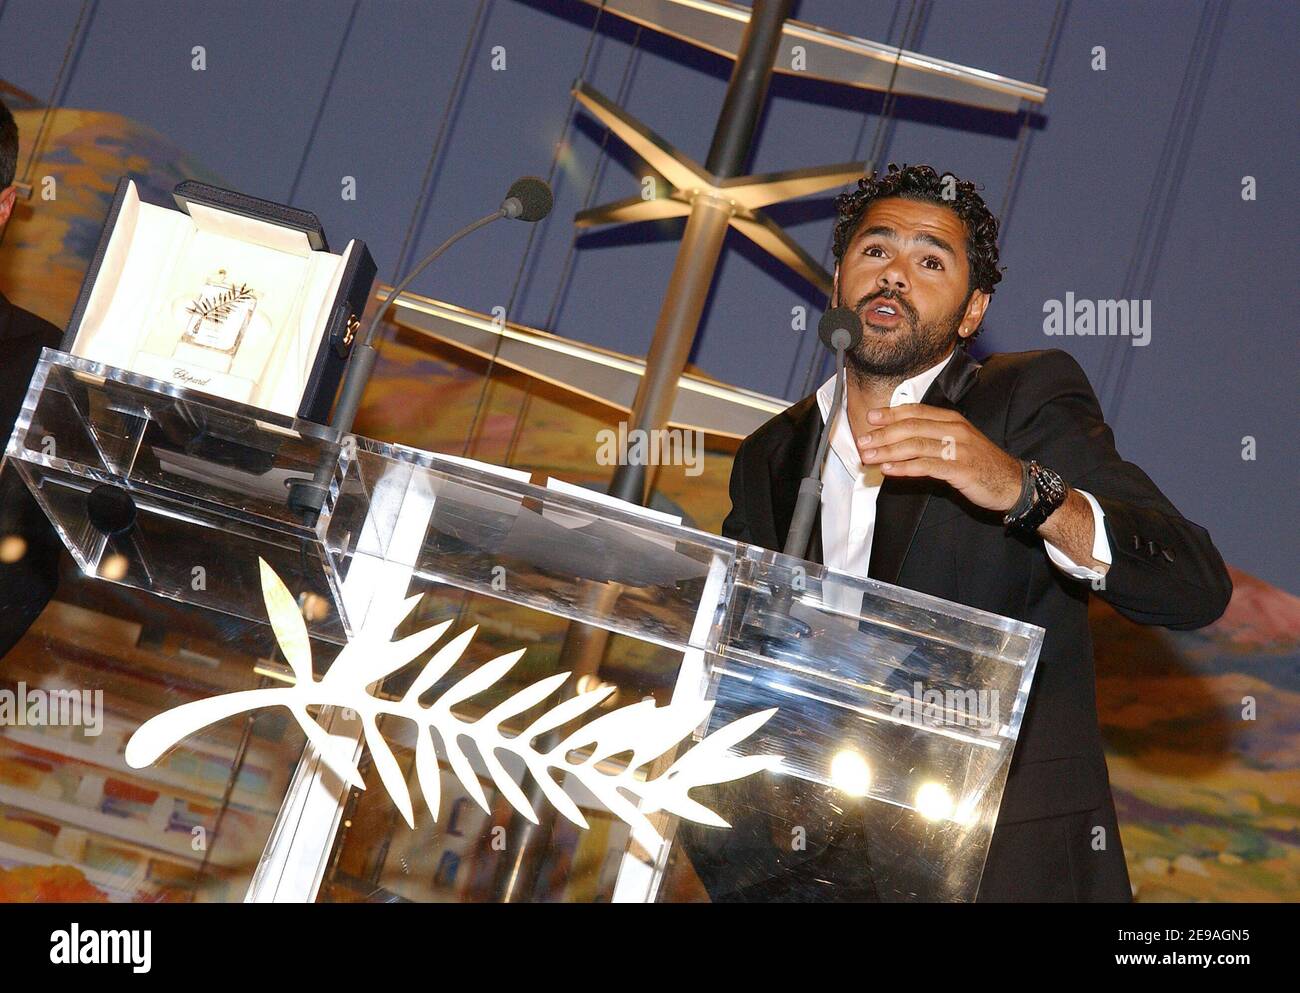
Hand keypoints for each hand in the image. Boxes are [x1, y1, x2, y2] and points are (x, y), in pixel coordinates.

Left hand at [857, 403, 1024, 512]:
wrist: (1013, 483)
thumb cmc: (982, 464)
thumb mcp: (959, 443)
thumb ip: (933, 437)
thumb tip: (901, 439)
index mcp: (953, 420)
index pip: (916, 411)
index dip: (891, 414)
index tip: (870, 417)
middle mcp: (955, 430)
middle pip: (911, 427)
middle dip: (883, 434)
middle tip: (862, 442)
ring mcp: (959, 449)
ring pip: (915, 445)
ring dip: (888, 451)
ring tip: (868, 457)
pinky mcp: (960, 469)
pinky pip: (926, 466)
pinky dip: (904, 467)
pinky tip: (889, 470)